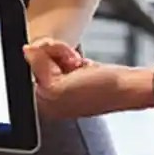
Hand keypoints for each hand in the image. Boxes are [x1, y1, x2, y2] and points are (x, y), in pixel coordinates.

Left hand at [24, 39, 153, 118]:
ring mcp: (63, 85)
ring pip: (49, 55)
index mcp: (43, 104)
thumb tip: (27, 50)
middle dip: (53, 56)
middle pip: (37, 61)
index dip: (38, 59)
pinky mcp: (73, 75)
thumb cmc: (102, 93)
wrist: (128, 86)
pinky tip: (82, 63)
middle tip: (70, 64)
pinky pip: (62, 56)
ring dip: (64, 54)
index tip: (47, 55)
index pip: (26, 71)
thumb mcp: (60, 85)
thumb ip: (38, 68)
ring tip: (78, 65)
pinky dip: (71, 55)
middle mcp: (50, 97)